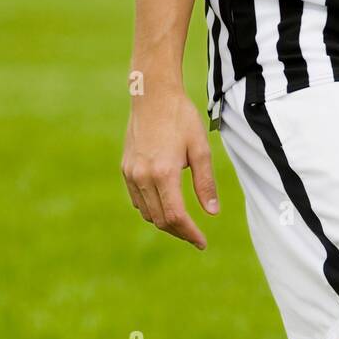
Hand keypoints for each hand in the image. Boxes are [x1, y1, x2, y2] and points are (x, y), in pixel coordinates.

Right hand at [121, 86, 218, 249]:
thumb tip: (212, 213)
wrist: (152, 95)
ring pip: (148, 213)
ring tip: (183, 223)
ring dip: (165, 223)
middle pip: (161, 220)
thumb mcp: (201, 149)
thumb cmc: (180, 118)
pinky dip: (152, 210)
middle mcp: (143, 176)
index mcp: (164, 173)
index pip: (176, 217)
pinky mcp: (126, 169)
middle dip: (180, 232)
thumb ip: (206, 183)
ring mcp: (131, 174)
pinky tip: (165, 206)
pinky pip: (138, 201)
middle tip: (196, 236)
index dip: (190, 234)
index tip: (202, 243)